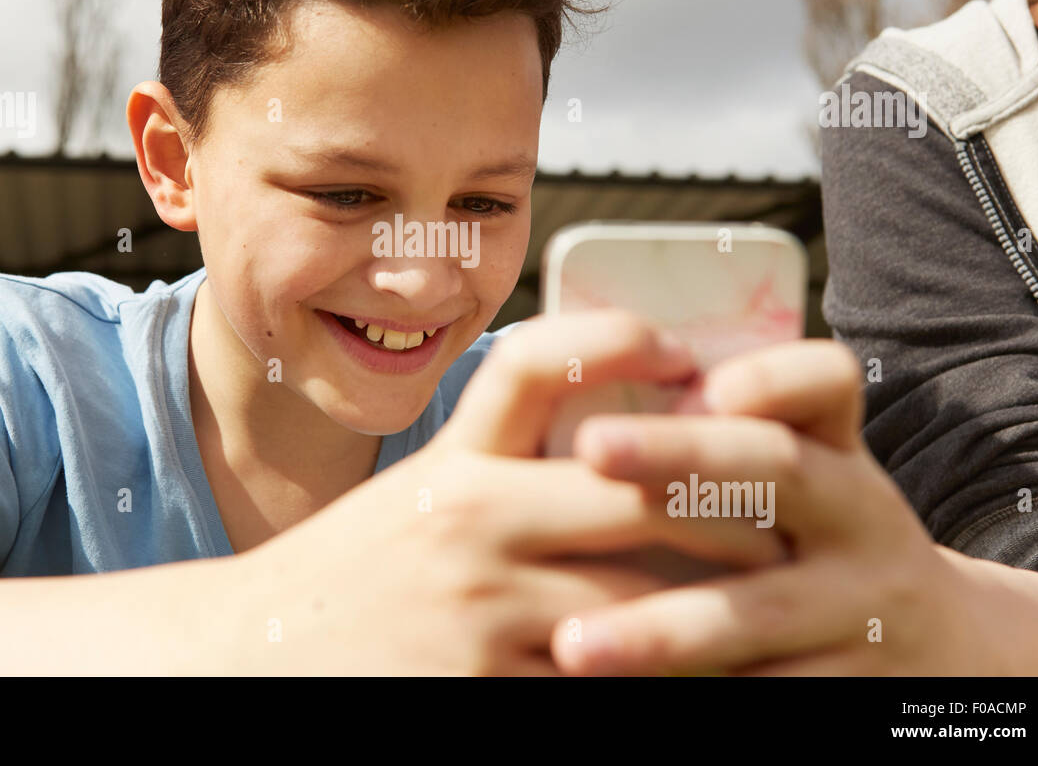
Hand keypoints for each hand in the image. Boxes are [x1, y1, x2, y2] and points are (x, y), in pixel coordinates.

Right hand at [221, 310, 786, 674]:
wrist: (251, 658)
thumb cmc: (351, 575)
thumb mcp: (417, 497)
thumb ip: (498, 462)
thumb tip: (610, 438)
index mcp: (451, 466)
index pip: (536, 368)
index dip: (618, 341)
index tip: (685, 350)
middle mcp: (467, 526)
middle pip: (628, 490)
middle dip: (721, 504)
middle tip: (786, 511)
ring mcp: (478, 617)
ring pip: (638, 608)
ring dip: (712, 610)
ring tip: (769, 608)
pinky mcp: (483, 696)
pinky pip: (598, 693)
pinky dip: (653, 687)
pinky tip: (696, 682)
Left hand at [550, 340, 1037, 674]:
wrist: (939, 646)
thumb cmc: (816, 538)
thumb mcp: (802, 473)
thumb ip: (723, 434)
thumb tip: (597, 413)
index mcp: (838, 451)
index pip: (826, 383)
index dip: (770, 375)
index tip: (702, 380)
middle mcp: (861, 518)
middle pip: (779, 469)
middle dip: (684, 454)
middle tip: (592, 447)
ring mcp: (865, 610)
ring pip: (758, 613)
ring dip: (662, 628)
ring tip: (574, 640)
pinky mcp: (854, 692)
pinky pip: (766, 692)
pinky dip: (691, 696)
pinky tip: (618, 699)